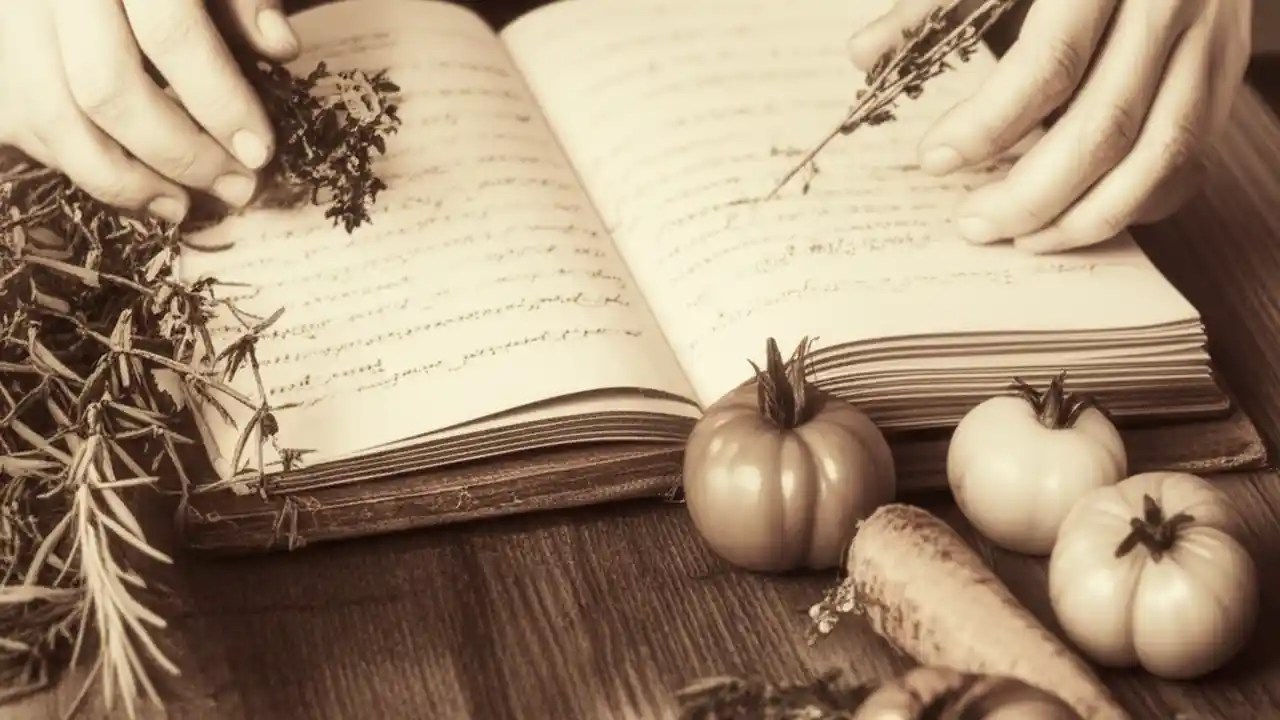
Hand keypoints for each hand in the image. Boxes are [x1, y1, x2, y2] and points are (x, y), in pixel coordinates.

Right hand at [0, 0, 301, 223]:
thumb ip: (240, 0)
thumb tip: (282, 48)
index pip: (172, 35)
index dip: (221, 101)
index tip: (260, 152)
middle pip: (108, 91)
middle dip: (180, 154)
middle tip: (234, 187)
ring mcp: (9, 25)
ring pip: (58, 123)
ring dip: (127, 182)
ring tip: (180, 206)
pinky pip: (27, 132)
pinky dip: (81, 169)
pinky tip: (130, 188)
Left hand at [847, 0, 1252, 252]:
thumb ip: (936, 4)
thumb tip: (865, 54)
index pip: (1049, 66)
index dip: (987, 125)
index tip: (934, 160)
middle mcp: (1170, 4)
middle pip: (1104, 127)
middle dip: (1030, 193)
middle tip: (972, 222)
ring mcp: (1211, 40)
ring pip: (1158, 156)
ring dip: (1084, 216)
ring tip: (1021, 237)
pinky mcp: (1226, 69)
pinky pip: (1191, 155)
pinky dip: (1136, 201)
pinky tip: (1080, 217)